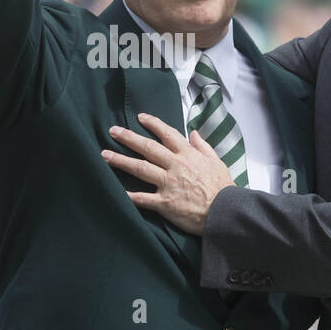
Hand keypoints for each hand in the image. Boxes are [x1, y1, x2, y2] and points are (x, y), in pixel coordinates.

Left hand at [102, 113, 234, 234]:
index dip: (153, 124)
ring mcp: (168, 184)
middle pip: (147, 148)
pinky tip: (115, 190)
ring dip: (121, 160)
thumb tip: (194, 133)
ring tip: (105, 155)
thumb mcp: (217, 162)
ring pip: (140, 168)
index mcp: (188, 155)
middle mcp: (175, 166)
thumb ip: (203, 146)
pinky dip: (128, 195)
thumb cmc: (222, 188)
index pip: (167, 134)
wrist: (225, 212)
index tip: (140, 117)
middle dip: (128, 138)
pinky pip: (142, 198)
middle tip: (113, 131)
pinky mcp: (164, 203)